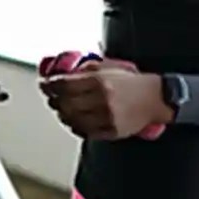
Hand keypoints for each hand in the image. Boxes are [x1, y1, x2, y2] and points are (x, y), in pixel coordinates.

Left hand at [40, 63, 170, 140]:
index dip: (49, 85)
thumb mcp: (108, 66)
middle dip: (53, 100)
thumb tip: (63, 74)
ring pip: (73, 119)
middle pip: (65, 103)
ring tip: (60, 108)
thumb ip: (86, 69)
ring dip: (61, 114)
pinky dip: (73, 126)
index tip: (43, 83)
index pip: (64, 85)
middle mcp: (102, 100)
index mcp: (99, 81)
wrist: (155, 98)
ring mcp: (106, 118)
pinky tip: (72, 119)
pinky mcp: (111, 131)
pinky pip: (84, 131)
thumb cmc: (131, 81)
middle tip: (50, 97)